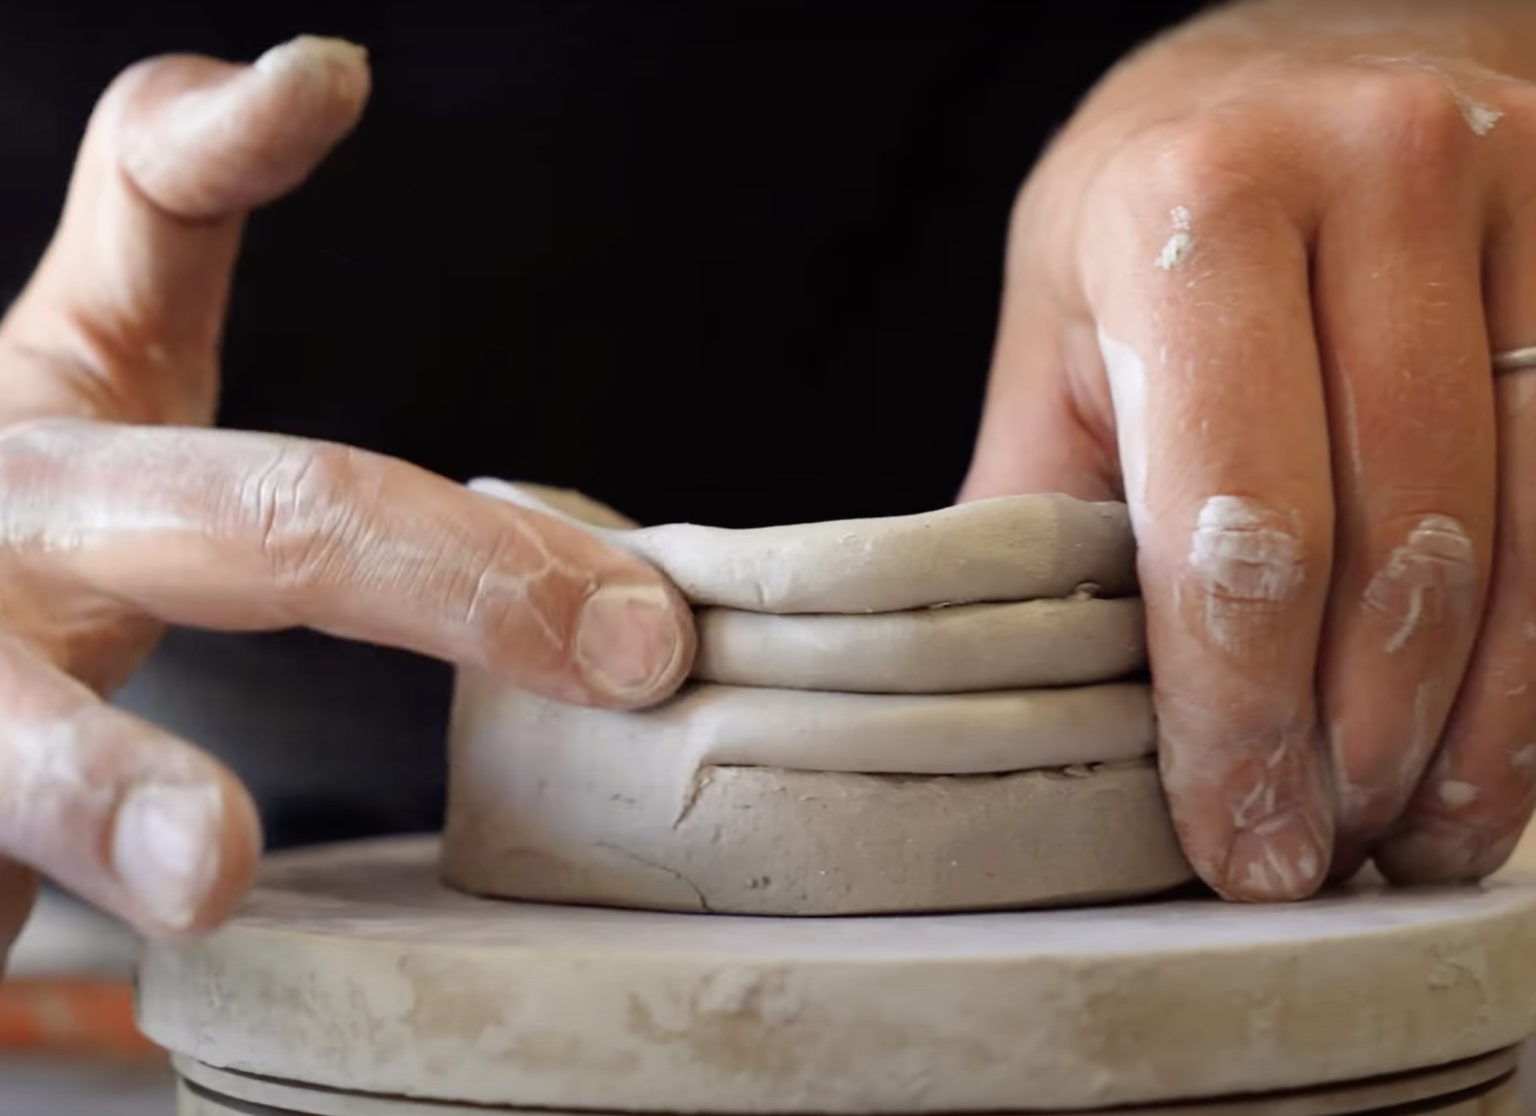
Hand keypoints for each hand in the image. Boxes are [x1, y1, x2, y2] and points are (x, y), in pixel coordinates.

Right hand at [0, 39, 692, 964]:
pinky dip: (52, 867)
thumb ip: (302, 487)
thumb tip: (567, 566)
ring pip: (20, 721)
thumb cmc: (15, 577)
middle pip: (252, 510)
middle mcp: (16, 492)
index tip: (327, 83)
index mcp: (85, 401)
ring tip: (201, 866)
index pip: (145, 214)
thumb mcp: (127, 474)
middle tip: (636, 646)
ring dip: (104, 786)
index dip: (221, 140)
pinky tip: (130, 913)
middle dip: (463, 576)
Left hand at [963, 0, 1535, 898]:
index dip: (1237, 713)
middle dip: (1359, 742)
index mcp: (1199, 204)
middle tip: (1318, 857)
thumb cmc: (1157, 208)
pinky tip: (1498, 744)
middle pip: (1402, 538)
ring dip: (1479, 724)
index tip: (1238, 839)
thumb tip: (1012, 707)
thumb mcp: (1059, 332)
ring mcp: (1525, 193)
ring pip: (1534, 529)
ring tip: (1419, 834)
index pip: (1235, 515)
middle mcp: (1380, 174)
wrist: (1308, 57)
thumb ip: (1038, 507)